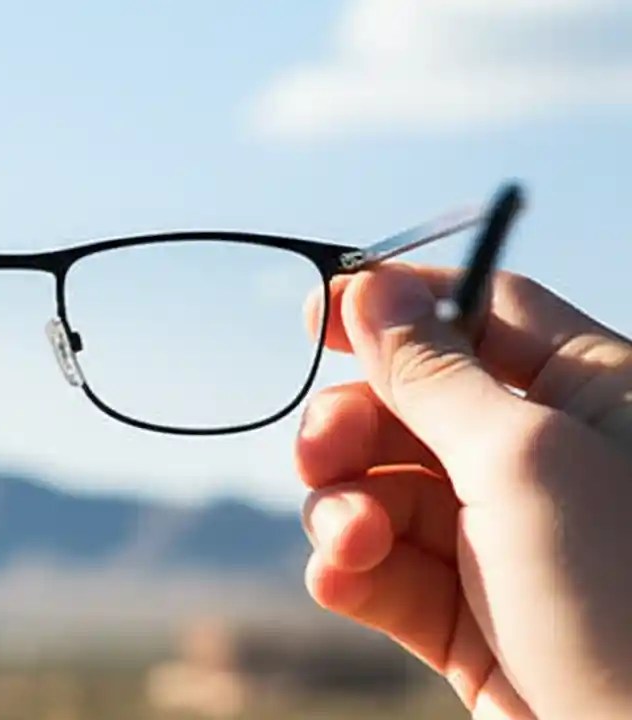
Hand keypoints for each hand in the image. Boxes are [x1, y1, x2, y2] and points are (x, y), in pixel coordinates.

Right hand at [296, 264, 631, 718]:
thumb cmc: (625, 603)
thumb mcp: (523, 460)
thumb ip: (437, 373)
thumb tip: (372, 290)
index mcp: (592, 396)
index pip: (480, 312)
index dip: (397, 307)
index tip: (315, 316)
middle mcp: (544, 462)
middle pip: (411, 404)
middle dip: (352, 426)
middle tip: (319, 454)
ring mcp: (501, 544)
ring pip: (383, 489)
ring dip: (343, 506)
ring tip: (349, 540)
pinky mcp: (466, 618)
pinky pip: (381, 569)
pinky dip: (347, 568)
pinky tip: (340, 577)